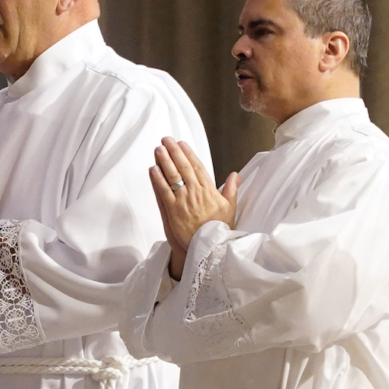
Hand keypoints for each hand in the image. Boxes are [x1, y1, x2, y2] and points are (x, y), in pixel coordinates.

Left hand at [150, 138, 238, 279]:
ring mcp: (184, 201)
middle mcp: (196, 193)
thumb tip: (236, 174)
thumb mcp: (230, 208)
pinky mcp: (173, 211)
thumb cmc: (219, 230)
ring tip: (158, 149)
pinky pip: (164, 192)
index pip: (198, 167)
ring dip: (165, 161)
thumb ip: (232, 189)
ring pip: (173, 177)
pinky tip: (153, 169)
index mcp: (209, 190)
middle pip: (183, 168)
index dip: (189, 154)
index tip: (182, 143)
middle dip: (174, 152)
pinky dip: (158, 180)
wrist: (210, 249)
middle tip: (166, 140)